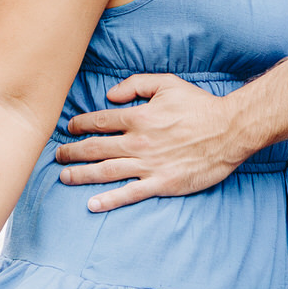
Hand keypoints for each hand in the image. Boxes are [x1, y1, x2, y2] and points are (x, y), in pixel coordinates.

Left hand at [54, 73, 247, 210]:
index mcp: (138, 117)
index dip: (80, 125)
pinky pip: (129, 194)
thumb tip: (110, 96)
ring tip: (64, 177)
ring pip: (105, 171)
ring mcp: (149, 165)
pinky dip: (109, 200)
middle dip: (72, 152)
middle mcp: (138, 142)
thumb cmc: (199, 106)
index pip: (99, 122)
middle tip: (58, 155)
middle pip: (95, 148)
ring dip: (81, 175)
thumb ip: (135, 84)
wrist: (229, 131)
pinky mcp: (161, 183)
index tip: (69, 128)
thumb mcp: (167, 84)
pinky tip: (92, 204)